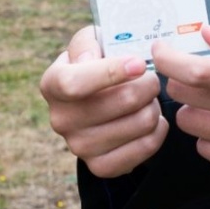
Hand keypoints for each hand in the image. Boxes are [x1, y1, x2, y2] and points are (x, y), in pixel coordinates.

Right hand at [39, 25, 166, 177]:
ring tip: (150, 99)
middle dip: (148, 85)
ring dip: (154, 107)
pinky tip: (154, 120)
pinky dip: (157, 132)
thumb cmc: (97, 63)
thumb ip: (88, 42)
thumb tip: (90, 60)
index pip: (74, 83)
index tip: (140, 64)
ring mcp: (79, 146)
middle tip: (152, 79)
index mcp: (52, 84)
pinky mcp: (99, 166)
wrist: (98, 101)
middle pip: (121, 101)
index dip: (111, 73)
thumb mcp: (89, 42)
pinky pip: (143, 149)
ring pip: (139, 124)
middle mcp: (60, 119)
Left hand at [153, 24, 209, 177]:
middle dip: (180, 81)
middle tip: (193, 77)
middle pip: (186, 96)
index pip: (195, 70)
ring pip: (191, 123)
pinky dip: (207, 136)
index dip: (167, 60)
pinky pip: (206, 149)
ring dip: (193, 109)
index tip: (159, 52)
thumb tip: (205, 33)